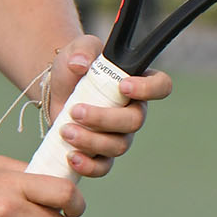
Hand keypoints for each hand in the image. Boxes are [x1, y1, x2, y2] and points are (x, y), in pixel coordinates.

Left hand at [47, 35, 173, 178]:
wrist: (55, 89)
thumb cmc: (74, 66)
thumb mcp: (77, 50)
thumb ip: (82, 50)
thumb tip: (80, 63)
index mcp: (137, 82)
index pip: (161, 85)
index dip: (149, 89)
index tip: (123, 86)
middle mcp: (133, 110)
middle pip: (134, 122)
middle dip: (104, 119)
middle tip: (76, 111)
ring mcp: (119, 134)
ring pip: (118, 146)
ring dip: (91, 141)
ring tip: (65, 130)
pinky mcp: (101, 153)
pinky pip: (103, 166)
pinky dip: (88, 165)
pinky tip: (71, 156)